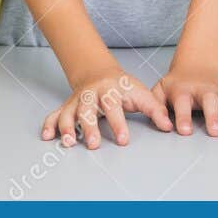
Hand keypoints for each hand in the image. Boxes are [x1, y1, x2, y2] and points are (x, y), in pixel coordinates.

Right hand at [42, 70, 173, 148]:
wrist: (99, 72)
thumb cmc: (123, 87)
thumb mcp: (141, 93)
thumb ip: (155, 110)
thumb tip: (169, 126)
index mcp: (111, 90)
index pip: (114, 106)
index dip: (118, 123)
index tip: (123, 140)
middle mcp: (92, 94)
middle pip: (88, 110)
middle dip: (89, 127)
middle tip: (93, 145)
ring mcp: (77, 100)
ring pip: (69, 113)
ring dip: (67, 127)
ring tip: (68, 142)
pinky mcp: (67, 106)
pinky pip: (55, 114)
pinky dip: (50, 125)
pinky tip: (48, 136)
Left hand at [153, 69, 217, 136]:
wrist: (193, 68)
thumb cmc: (174, 86)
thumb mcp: (159, 91)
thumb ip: (156, 106)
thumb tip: (161, 124)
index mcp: (183, 90)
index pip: (183, 103)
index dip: (183, 117)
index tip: (184, 132)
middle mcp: (203, 89)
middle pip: (210, 100)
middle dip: (213, 116)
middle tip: (215, 133)